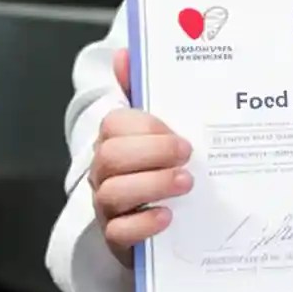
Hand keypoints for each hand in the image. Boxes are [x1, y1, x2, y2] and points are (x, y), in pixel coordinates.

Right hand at [89, 48, 193, 267]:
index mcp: (114, 141)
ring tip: (186, 183)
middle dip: (152, 152)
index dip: (147, 126)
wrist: (167, 222)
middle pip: (110, 156)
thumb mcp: (157, 130)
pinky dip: (144, 223)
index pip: (115, 124)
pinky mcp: (118, 238)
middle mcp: (105, 172)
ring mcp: (108, 206)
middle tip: (188, 155)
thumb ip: (142, 92)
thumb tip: (126, 53)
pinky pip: (119, 232)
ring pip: (112, 193)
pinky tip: (167, 216)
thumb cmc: (159, 168)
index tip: (179, 132)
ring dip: (153, 184)